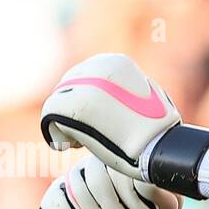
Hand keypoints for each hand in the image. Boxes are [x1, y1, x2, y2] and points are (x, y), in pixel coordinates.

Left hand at [41, 53, 181, 181]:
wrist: (159, 146)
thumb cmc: (158, 132)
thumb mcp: (146, 100)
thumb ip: (124, 93)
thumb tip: (107, 100)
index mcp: (117, 62)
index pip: (86, 76)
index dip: (87, 101)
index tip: (97, 122)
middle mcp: (97, 66)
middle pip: (68, 87)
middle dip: (74, 112)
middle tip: (86, 135)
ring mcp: (83, 85)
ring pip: (58, 102)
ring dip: (67, 124)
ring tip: (83, 143)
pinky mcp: (70, 105)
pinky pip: (49, 118)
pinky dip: (58, 135)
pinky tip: (75, 146)